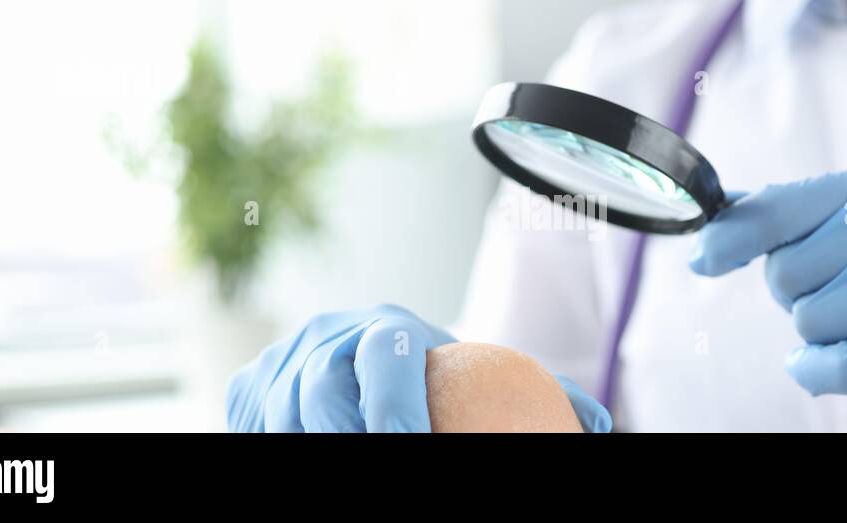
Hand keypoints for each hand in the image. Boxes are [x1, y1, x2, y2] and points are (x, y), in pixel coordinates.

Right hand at [227, 304, 610, 431]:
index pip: (384, 355)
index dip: (392, 404)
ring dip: (310, 439)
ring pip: (283, 411)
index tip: (409, 443)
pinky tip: (307, 448)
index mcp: (386, 327)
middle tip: (372, 459)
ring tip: (343, 456)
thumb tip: (599, 426)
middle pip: (320, 387)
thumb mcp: (482, 379)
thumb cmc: (441, 386)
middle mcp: (327, 333)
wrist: (368, 371)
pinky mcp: (247, 388)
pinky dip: (279, 440)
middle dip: (342, 430)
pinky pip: (253, 422)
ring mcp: (280, 359)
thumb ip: (541, 396)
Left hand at [689, 165, 846, 431]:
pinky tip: (843, 364)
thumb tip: (725, 219)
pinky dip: (822, 372)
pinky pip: (832, 366)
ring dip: (828, 337)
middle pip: (785, 276)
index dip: (731, 236)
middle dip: (804, 297)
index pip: (781, 208)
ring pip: (808, 323)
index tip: (700, 255)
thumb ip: (816, 220)